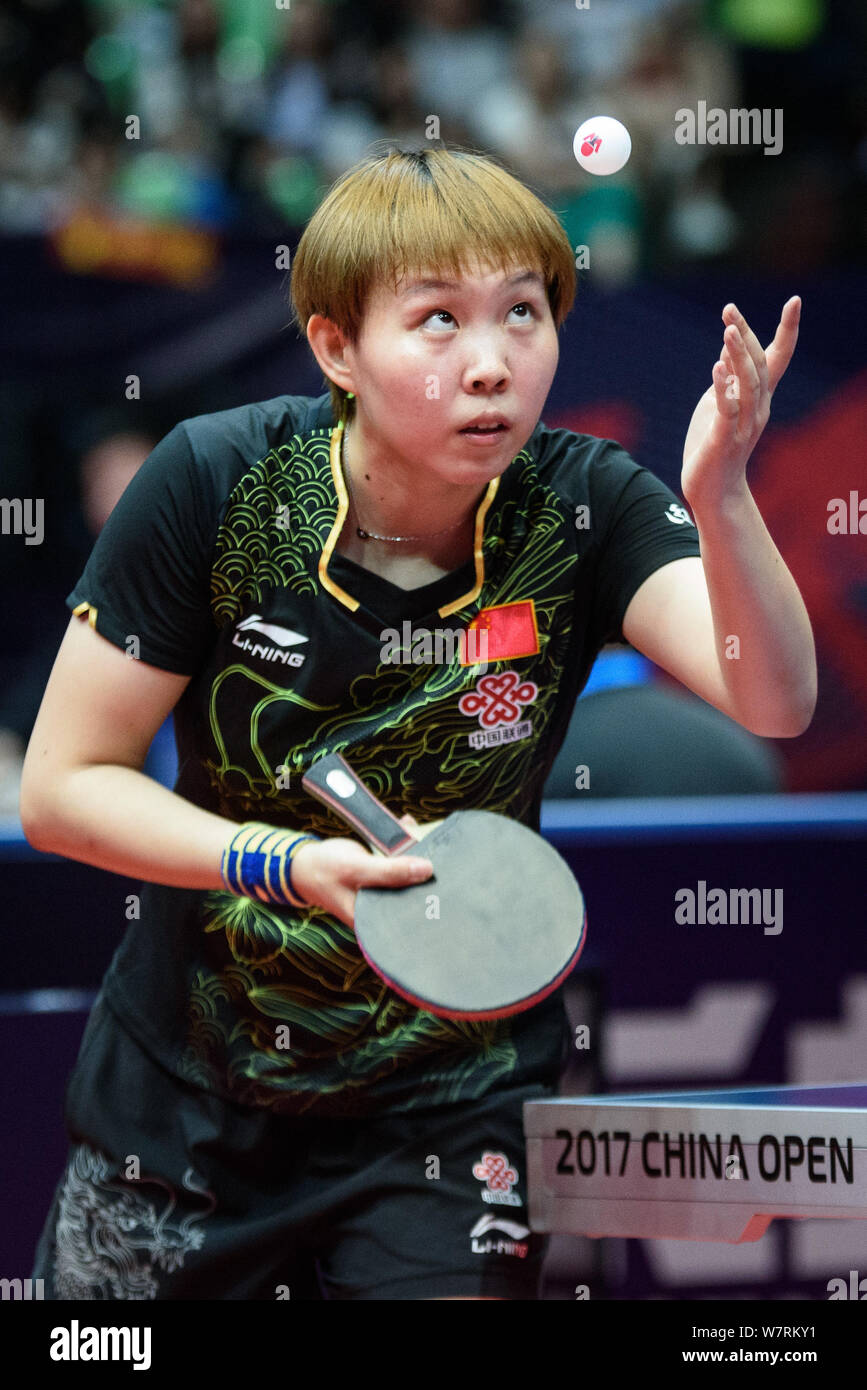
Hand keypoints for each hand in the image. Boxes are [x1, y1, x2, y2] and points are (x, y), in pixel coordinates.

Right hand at [290, 814, 432, 927]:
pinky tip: (408, 828)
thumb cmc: (324, 871)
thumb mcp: (356, 870)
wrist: (304, 863)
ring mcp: (383, 892)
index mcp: (375, 921)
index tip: (450, 884)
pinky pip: (399, 861)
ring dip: (417, 855)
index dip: (431, 902)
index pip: (412, 916)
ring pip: (409, 876)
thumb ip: (390, 872)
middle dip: (428, 874)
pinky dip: (405, 844)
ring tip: (428, 839)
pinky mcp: (383, 876)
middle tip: (445, 856)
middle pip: (415, 895)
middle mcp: (382, 910)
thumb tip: (427, 870)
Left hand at [681, 297, 800, 507]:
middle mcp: (758, 408)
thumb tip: (728, 346)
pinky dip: (723, 388)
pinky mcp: (724, 440)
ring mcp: (744, 425)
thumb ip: (729, 378)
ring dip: (739, 356)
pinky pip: (728, 411)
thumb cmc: (715, 445)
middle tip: (730, 309)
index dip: (788, 330)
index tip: (795, 300)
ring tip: (728, 330)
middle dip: (747, 336)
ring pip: (749, 385)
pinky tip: (716, 368)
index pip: (778, 358)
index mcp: (759, 398)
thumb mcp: (721, 404)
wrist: (713, 491)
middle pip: (761, 365)